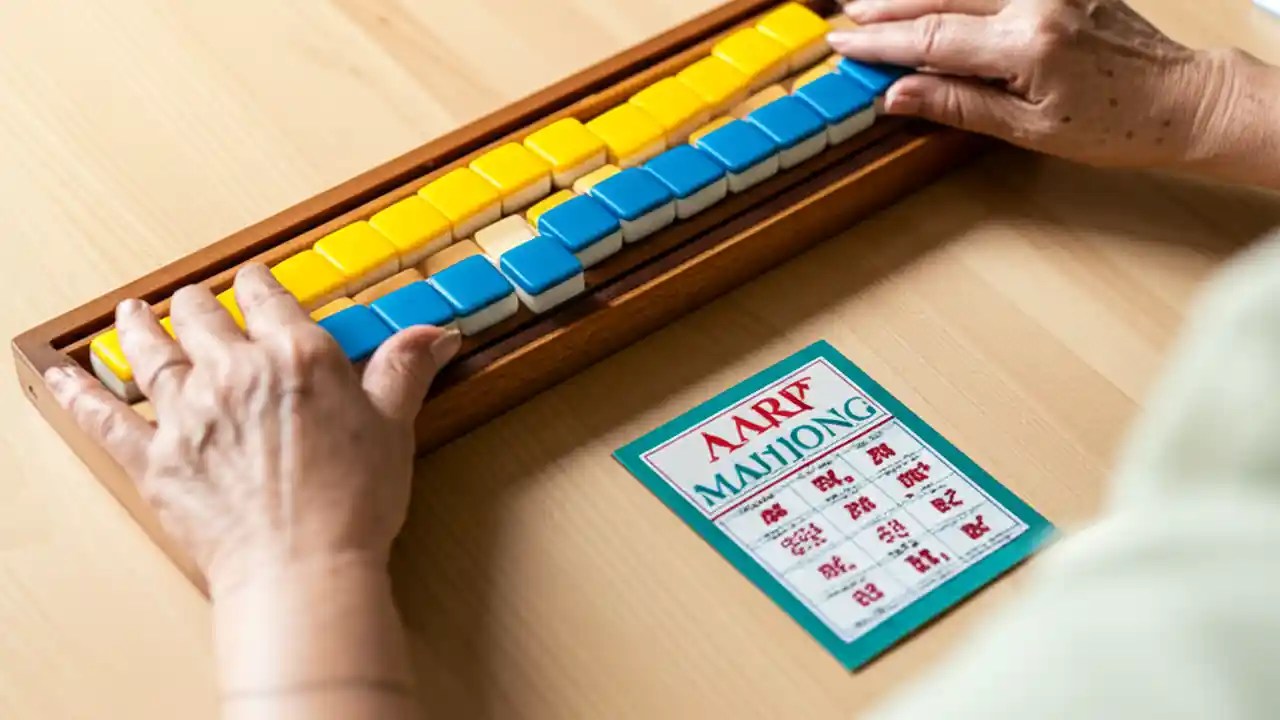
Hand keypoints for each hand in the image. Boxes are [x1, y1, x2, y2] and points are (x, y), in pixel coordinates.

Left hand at [45, 265, 460, 595]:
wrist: (302, 567)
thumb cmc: (354, 502)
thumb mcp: (392, 427)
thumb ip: (404, 370)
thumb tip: (436, 334)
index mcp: (296, 356)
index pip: (268, 298)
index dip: (257, 283)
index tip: (253, 279)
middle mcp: (236, 372)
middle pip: (203, 317)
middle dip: (199, 303)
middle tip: (195, 300)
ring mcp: (188, 413)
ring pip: (152, 353)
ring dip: (139, 327)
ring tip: (132, 313)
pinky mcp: (155, 459)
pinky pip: (106, 418)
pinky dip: (79, 394)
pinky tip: (58, 375)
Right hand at [829, 0, 1248, 169]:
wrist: (1183, 99)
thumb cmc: (1117, 124)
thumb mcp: (1029, 130)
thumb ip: (958, 105)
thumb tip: (897, 94)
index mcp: (1029, 44)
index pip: (933, 38)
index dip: (881, 43)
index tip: (844, 45)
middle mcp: (1039, 1)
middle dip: (886, 8)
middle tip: (844, 19)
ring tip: (871, 1)